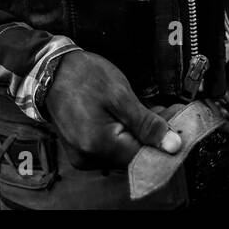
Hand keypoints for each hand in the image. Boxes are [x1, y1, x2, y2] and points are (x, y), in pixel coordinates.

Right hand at [43, 51, 181, 168]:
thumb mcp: (120, 95)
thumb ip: (146, 124)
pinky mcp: (81, 150)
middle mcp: (89, 158)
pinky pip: (110, 148)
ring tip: (151, 110)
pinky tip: (132, 117)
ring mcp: (83, 156)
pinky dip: (125, 135)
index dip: (164, 140)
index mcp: (99, 145)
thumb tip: (172, 145)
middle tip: (168, 111)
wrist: (50, 70)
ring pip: (123, 152)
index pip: (145, 156)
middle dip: (153, 135)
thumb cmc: (84, 76)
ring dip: (140, 134)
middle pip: (134, 156)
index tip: (177, 120)